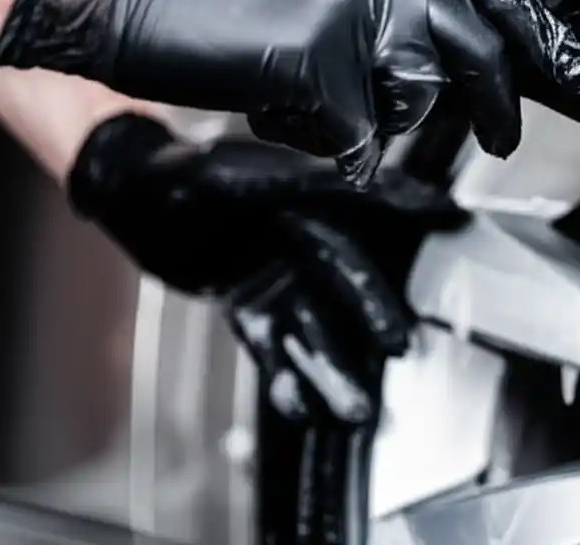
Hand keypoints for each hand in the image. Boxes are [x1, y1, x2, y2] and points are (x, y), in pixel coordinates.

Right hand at [0, 0, 579, 184]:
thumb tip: (449, 38)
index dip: (533, 36)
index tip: (565, 71)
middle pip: (478, 54)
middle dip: (494, 108)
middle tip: (499, 138)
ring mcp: (360, 9)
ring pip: (411, 102)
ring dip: (366, 116)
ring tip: (300, 85)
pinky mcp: (325, 66)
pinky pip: (353, 141)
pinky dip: (318, 141)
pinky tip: (273, 104)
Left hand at [68, 112, 466, 420]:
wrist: (127, 190)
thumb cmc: (182, 171)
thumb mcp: (244, 175)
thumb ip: (312, 186)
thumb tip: (377, 186)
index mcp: (311, 198)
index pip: (369, 218)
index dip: (409, 224)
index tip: (453, 232)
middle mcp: (302, 239)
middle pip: (345, 286)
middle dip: (372, 319)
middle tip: (401, 347)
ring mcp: (278, 276)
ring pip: (313, 328)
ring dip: (331, 369)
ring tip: (354, 408)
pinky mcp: (250, 304)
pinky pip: (271, 345)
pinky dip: (285, 378)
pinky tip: (300, 407)